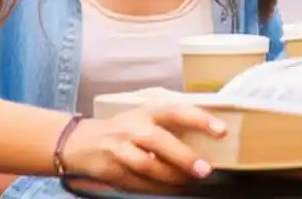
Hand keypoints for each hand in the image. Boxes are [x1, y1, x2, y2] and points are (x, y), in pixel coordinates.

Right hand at [59, 89, 224, 191]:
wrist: (81, 141)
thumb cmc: (125, 128)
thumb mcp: (144, 117)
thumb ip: (170, 125)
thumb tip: (207, 139)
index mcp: (146, 112)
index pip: (176, 111)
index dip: (199, 119)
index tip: (221, 130)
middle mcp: (133, 129)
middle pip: (158, 141)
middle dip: (183, 157)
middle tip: (204, 169)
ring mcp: (121, 150)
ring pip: (148, 165)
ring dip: (173, 177)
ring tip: (190, 181)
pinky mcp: (114, 171)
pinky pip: (139, 183)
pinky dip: (159, 188)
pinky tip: (173, 189)